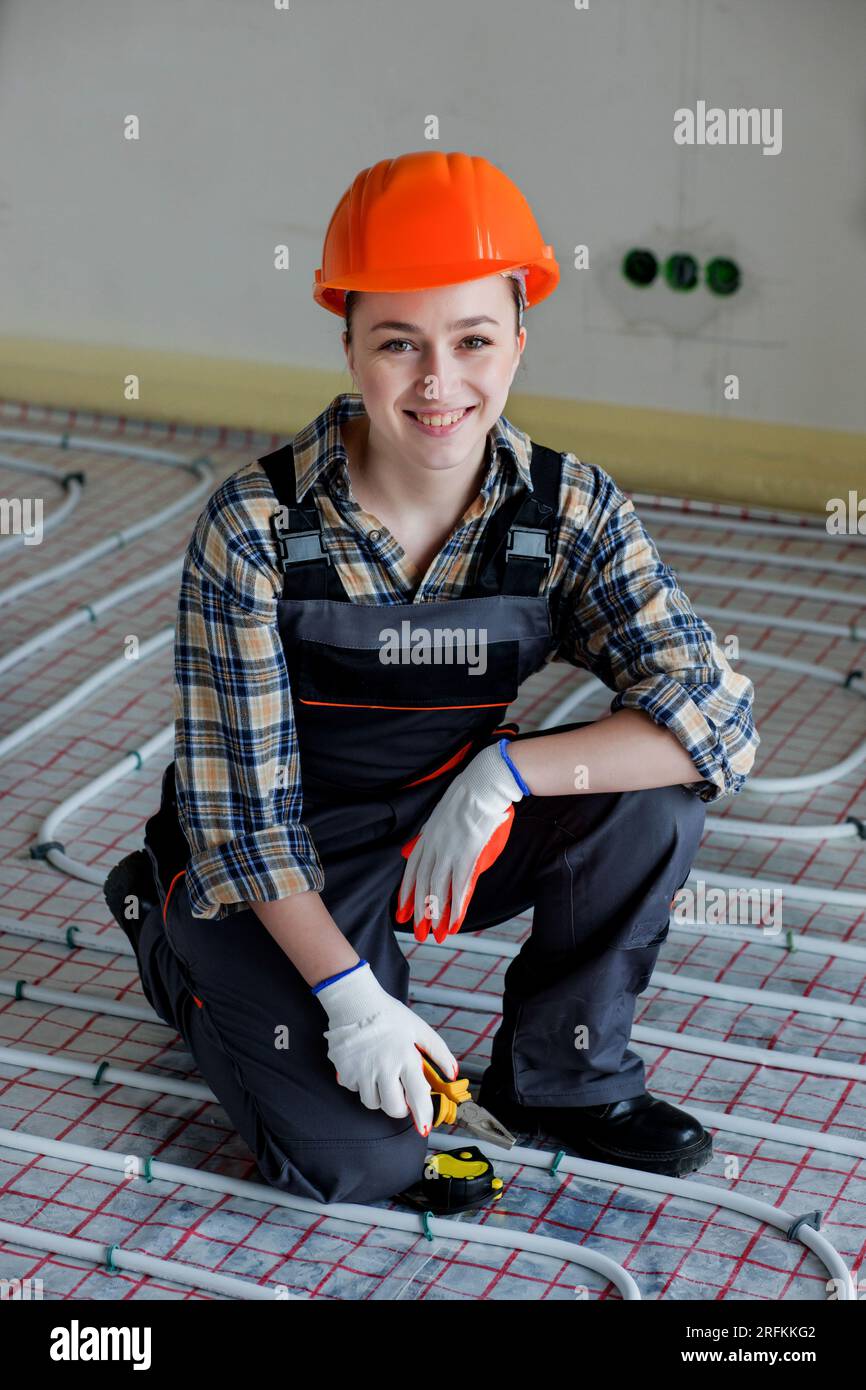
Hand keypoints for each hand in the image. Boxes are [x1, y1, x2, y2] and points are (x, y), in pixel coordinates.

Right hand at [316, 961, 458, 1135]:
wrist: (353, 1001)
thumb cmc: (388, 1014)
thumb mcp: (419, 1028)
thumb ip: (438, 1052)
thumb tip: (452, 1073)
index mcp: (405, 1057)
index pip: (417, 1095)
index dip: (423, 1114)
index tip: (425, 1126)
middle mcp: (383, 1067)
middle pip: (393, 1108)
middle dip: (399, 1107)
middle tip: (400, 1093)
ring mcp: (361, 1071)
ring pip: (372, 1102)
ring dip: (379, 1095)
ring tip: (380, 1075)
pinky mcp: (343, 1071)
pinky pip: (354, 1089)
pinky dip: (360, 1084)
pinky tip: (364, 1066)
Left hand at [395, 741, 526, 943]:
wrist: (484, 784)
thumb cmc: (467, 798)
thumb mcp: (440, 815)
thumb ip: (427, 835)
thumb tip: (411, 848)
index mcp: (427, 837)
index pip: (411, 870)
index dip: (406, 892)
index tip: (401, 911)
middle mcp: (434, 846)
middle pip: (422, 884)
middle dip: (419, 910)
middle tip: (417, 931)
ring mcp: (450, 851)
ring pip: (438, 888)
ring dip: (436, 914)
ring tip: (435, 933)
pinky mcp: (468, 854)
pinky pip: (460, 886)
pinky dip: (457, 906)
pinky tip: (455, 921)